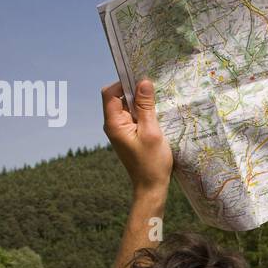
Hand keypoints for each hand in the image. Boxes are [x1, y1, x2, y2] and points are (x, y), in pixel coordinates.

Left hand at [102, 78, 171, 195]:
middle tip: (153, 92)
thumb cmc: (152, 162)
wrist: (151, 186)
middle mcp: (113, 125)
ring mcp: (120, 130)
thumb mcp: (152, 131)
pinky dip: (143, 113)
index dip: (123, 83)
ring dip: (141, 103)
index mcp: (114, 124)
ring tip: (157, 105)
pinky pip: (133, 117)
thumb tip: (144, 82)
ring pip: (127, 107)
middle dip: (134, 92)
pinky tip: (156, 116)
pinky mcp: (128, 135)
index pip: (110, 93)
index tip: (142, 81)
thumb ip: (146, 106)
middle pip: (118, 98)